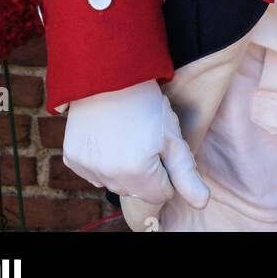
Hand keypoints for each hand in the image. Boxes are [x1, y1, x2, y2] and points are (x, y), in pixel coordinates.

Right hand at [63, 78, 209, 229]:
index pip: (162, 194)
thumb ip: (186, 175)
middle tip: (143, 136)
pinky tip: (106, 137)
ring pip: (115, 183)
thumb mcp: (172, 135)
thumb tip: (203, 204)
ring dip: (122, 168)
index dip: (166, 171)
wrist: (109, 72)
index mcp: (138, 173)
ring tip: (125, 134)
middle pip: (137, 191)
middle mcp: (109, 176)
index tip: (161, 145)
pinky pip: (94, 173)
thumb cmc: (146, 102)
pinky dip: (101, 161)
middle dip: (145, 171)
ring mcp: (88, 168)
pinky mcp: (73, 159)